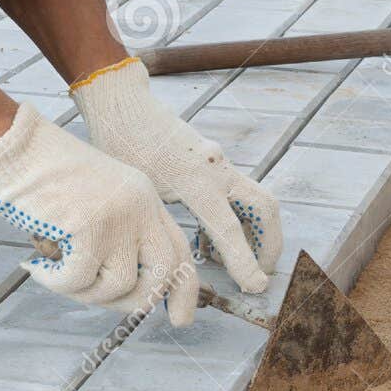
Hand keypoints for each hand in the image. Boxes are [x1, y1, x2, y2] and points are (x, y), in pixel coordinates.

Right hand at [0, 104, 198, 323]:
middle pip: (163, 273)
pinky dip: (54, 283)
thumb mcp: (96, 197)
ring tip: (54, 274)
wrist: (14, 145)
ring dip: (83, 293)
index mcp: (145, 197)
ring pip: (118, 285)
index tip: (179, 318)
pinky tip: (36, 266)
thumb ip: (117, 232)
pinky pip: (77, 281)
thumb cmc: (42, 173)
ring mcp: (118, 216)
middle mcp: (140, 206)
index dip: (182, 290)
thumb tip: (123, 287)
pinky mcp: (89, 227)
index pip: (179, 250)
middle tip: (102, 303)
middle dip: (136, 302)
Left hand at [71, 58, 282, 292]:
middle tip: (260, 274)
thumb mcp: (135, 190)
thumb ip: (157, 223)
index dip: (243, 261)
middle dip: (269, 244)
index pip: (228, 227)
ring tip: (229, 261)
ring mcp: (218, 162)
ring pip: (256, 200)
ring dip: (254, 233)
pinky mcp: (213, 161)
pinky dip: (235, 218)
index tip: (255, 286)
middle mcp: (215, 168)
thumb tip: (163, 264)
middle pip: (264, 208)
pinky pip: (237, 194)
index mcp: (194, 178)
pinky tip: (209, 240)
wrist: (122, 105)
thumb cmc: (120, 145)